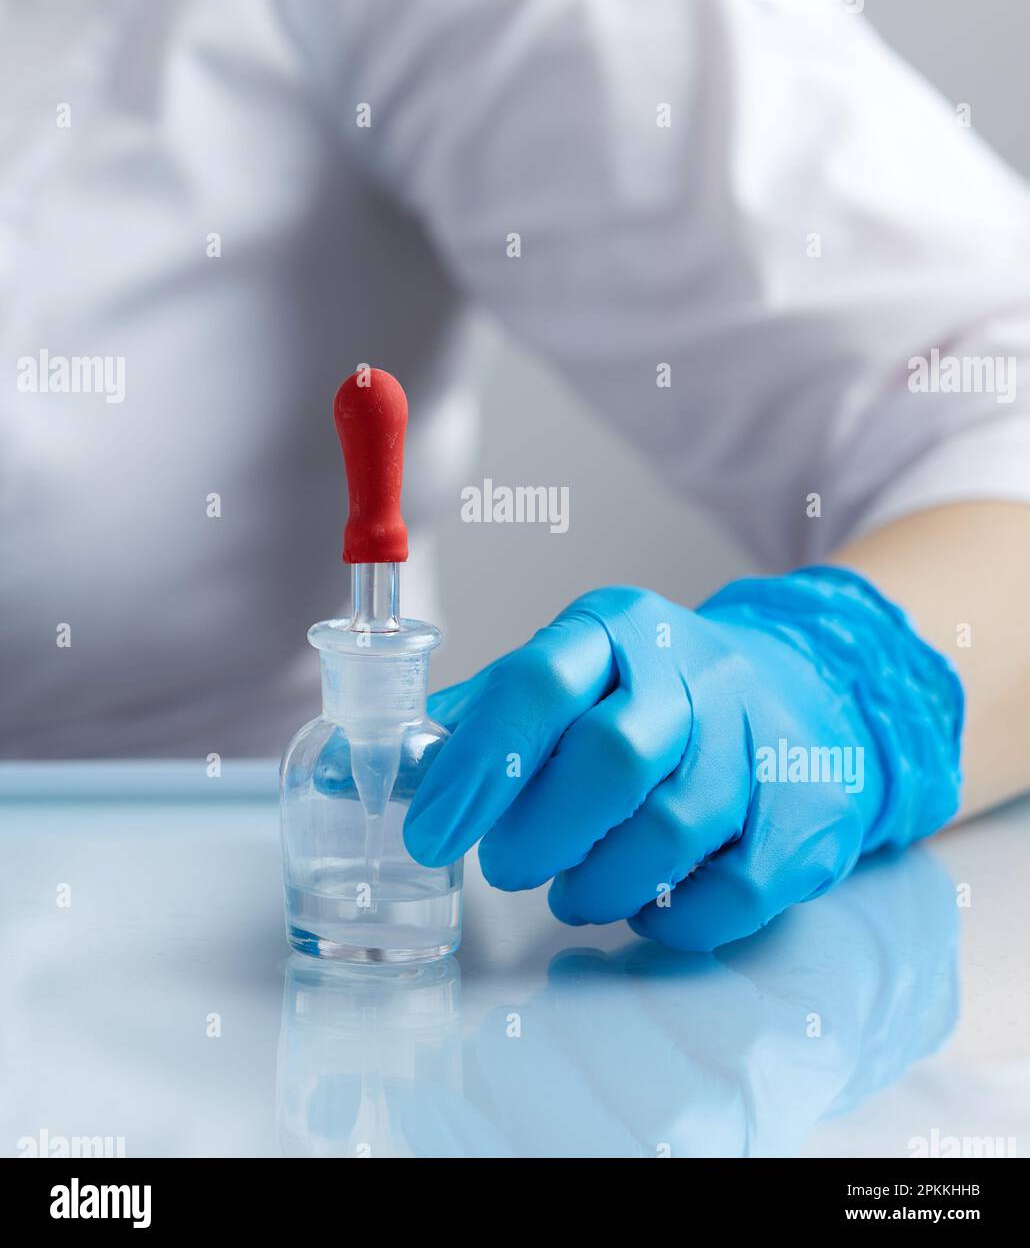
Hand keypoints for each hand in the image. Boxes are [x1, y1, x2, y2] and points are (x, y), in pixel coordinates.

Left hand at [403, 569, 961, 949]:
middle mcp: (693, 670)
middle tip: (508, 866)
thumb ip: (481, 720)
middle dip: (542, 834)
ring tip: (574, 891)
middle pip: (612, 759)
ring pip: (672, 830)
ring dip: (601, 884)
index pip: (538, 683)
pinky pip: (735, 889)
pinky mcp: (807, 809)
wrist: (803, 694)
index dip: (478, 765)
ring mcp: (760, 737)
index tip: (432, 833)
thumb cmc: (653, 699)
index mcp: (616, 630)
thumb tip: (373, 773)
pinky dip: (675, 918)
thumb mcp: (570, 677)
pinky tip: (648, 906)